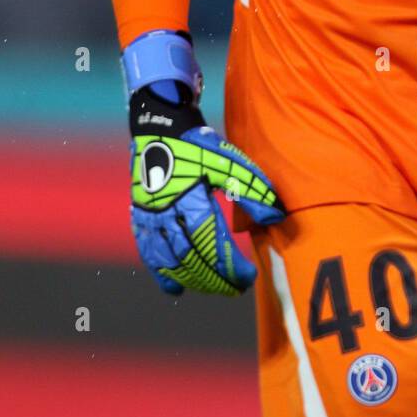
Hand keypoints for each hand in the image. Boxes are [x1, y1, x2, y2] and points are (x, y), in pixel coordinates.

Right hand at [130, 90, 285, 296]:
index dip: (231, 266)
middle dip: (215, 279)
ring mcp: (150, 217)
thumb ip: (252, 189)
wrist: (160, 128)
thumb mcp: (228, 161)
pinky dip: (162, 273)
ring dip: (193, 280)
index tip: (249, 276)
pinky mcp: (140, 217)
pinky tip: (176, 288)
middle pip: (191, 258)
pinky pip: (149, 253)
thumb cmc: (199, 145)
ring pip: (170, 260)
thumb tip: (276, 216)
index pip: (212, 243)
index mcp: (191, 197)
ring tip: (214, 287)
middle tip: (236, 288)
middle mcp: (166, 211)